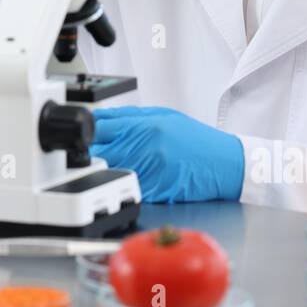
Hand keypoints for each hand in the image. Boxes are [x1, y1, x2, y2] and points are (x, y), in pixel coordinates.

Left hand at [90, 106, 244, 203]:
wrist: (224, 163)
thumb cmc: (195, 140)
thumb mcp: (162, 116)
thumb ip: (128, 117)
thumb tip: (98, 118)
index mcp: (145, 125)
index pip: (100, 127)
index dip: (86, 132)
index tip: (82, 135)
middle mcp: (145, 146)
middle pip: (100, 151)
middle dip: (91, 153)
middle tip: (87, 155)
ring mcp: (149, 169)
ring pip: (110, 172)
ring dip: (104, 171)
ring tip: (106, 168)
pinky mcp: (154, 190)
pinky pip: (128, 189)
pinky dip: (122, 186)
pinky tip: (125, 182)